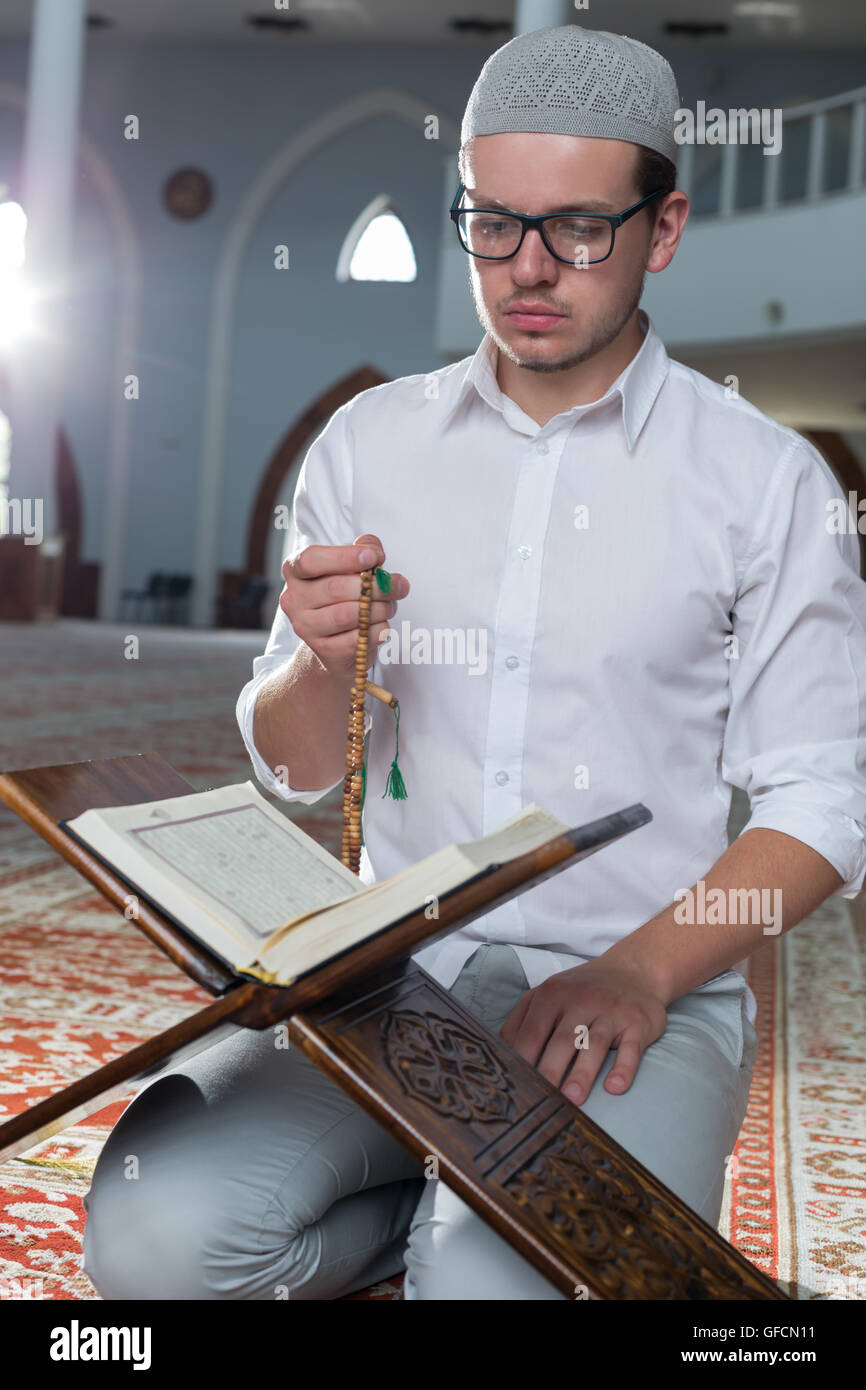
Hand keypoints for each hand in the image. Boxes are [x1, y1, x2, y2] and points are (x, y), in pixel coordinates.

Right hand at [280, 532, 408, 678]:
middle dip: (375, 585)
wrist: (334, 644)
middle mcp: (293, 599)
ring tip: (390, 605)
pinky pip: (358, 638)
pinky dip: (378, 630)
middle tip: (399, 584)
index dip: (344, 557)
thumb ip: (364, 549)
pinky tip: (381, 625)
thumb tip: (374, 550)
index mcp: (295, 571)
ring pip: (348, 615)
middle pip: (336, 588)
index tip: (373, 557)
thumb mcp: (352, 567)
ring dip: (380, 608)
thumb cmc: (343, 597)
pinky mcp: (323, 650)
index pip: (311, 560)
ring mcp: (305, 627)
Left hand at [499, 955, 666, 1104]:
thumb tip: (502, 1052)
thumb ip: (524, 1018)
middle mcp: (581, 1000)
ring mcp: (610, 1012)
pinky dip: (624, 1068)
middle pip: (562, 1040)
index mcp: (553, 994)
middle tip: (542, 1099)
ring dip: (583, 1073)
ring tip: (573, 1099)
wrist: (634, 969)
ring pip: (594, 1044)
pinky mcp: (636, 1024)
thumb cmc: (584, 989)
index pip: (532, 1031)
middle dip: (549, 1070)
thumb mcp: (550, 992)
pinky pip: (631, 1048)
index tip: (517, 1087)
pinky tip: (615, 1087)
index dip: (523, 1059)